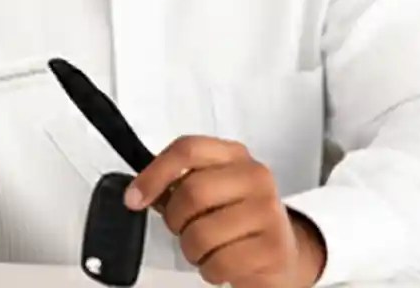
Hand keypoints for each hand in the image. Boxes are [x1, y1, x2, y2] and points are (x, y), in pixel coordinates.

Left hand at [125, 136, 326, 287]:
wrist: (283, 253)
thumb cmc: (238, 221)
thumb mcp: (211, 193)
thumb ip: (177, 185)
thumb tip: (140, 192)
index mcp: (234, 156)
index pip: (187, 149)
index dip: (154, 173)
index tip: (135, 197)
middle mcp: (255, 176)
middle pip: (192, 192)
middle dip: (177, 221)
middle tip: (185, 229)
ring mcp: (268, 210)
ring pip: (200, 234)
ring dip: (193, 251)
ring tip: (209, 249)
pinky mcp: (272, 246)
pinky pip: (219, 263)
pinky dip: (211, 270)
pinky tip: (224, 263)